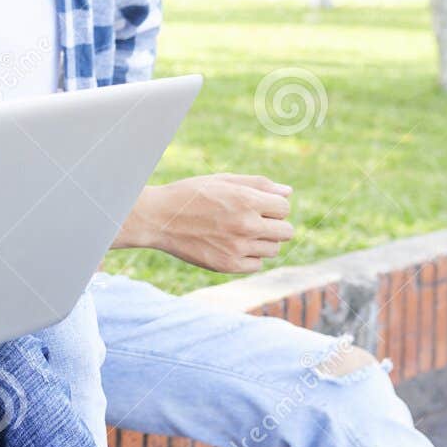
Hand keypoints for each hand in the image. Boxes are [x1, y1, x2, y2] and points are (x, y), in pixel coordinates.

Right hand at [115, 174, 294, 273]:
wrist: (158, 218)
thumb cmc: (191, 194)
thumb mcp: (222, 180)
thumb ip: (258, 184)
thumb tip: (287, 192)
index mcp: (246, 200)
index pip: (284, 208)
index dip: (274, 205)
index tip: (259, 205)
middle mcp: (246, 225)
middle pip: (286, 231)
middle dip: (274, 225)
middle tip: (253, 220)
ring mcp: (238, 248)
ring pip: (273, 249)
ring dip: (263, 241)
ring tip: (239, 232)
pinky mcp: (228, 265)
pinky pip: (257, 265)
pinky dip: (249, 256)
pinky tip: (231, 245)